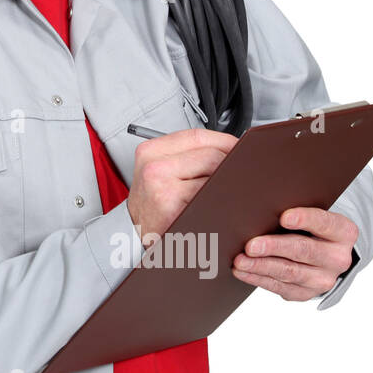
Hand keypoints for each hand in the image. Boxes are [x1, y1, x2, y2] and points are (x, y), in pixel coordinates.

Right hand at [127, 128, 238, 245]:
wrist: (133, 236)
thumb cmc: (151, 206)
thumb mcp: (158, 172)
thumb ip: (187, 156)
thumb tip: (230, 148)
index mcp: (150, 151)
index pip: (198, 136)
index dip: (225, 142)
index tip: (238, 150)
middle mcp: (153, 167)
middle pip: (211, 155)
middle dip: (231, 165)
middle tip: (235, 177)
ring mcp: (162, 187)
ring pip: (215, 176)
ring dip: (228, 184)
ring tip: (224, 193)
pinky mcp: (172, 207)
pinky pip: (211, 197)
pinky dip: (222, 201)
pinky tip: (217, 206)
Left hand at [233, 207, 358, 300]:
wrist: (323, 256)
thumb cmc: (310, 228)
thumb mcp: (310, 215)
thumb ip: (293, 209)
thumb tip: (259, 205)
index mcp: (343, 232)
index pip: (325, 223)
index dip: (305, 219)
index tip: (284, 217)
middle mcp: (337, 258)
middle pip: (303, 250)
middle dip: (274, 247)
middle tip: (251, 245)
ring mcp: (323, 279)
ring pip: (289, 272)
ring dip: (261, 266)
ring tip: (240, 261)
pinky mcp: (305, 293)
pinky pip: (279, 286)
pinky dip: (257, 278)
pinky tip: (242, 271)